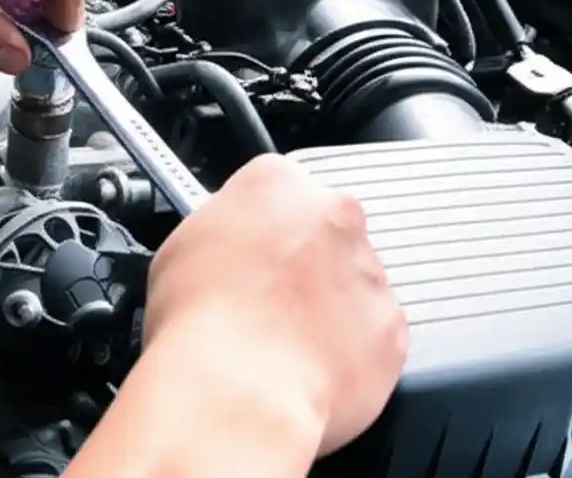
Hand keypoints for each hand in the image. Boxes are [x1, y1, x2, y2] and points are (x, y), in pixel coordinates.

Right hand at [144, 154, 406, 455]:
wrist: (237, 388)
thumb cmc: (200, 321)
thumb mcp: (179, 249)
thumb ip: (219, 232)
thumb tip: (224, 250)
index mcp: (278, 184)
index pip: (273, 189)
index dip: (255, 227)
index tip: (244, 253)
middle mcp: (335, 217)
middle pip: (322, 231)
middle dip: (300, 263)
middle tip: (261, 301)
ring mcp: (370, 273)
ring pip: (350, 284)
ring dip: (325, 307)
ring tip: (280, 346)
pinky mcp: (392, 329)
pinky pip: (372, 336)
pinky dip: (346, 353)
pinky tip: (305, 370)